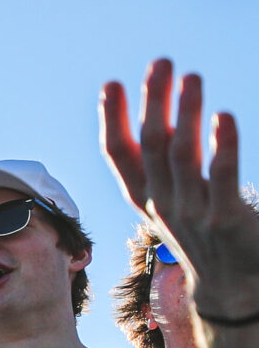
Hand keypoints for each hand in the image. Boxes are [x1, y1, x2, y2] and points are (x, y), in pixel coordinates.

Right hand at [103, 59, 258, 325]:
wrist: (235, 285)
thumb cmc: (206, 234)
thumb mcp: (175, 200)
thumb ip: (166, 164)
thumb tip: (163, 115)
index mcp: (146, 198)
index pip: (120, 154)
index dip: (112, 119)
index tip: (112, 83)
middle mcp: (163, 203)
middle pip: (152, 145)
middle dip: (153, 102)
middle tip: (161, 63)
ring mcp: (192, 214)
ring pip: (181, 156)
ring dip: (184, 114)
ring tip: (192, 78)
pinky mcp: (226, 220)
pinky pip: (222, 179)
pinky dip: (221, 147)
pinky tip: (223, 117)